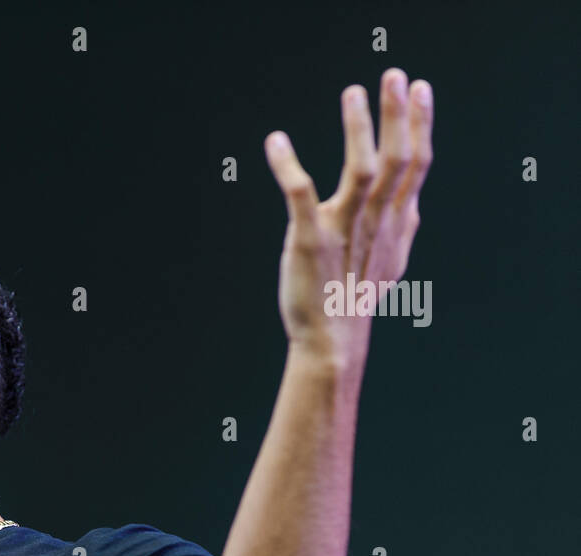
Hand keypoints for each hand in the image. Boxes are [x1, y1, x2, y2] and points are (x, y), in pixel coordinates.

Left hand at [265, 68, 433, 370]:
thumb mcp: (390, 261)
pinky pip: (299, 195)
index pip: (415, 165)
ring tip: (352, 93)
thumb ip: (402, 228)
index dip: (420, 125)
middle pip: (395, 160)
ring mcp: (344, 229)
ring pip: (360, 172)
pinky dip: (287, 166)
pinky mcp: (311, 240)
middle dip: (397, 116)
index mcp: (395, 222)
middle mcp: (375, 222)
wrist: (332, 341)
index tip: (420, 89)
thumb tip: (415, 208)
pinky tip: (275, 141)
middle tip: (393, 75)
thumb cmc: (355, 298)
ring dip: (357, 130)